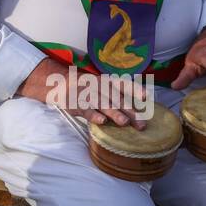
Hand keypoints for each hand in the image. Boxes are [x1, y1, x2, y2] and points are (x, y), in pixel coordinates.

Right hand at [17, 57, 143, 128]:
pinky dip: (94, 116)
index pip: (122, 84)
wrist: (59, 84)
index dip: (134, 90)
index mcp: (106, 81)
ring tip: (124, 122)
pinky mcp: (76, 105)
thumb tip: (139, 107)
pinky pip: (86, 111)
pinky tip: (101, 121)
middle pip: (116, 99)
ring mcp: (87, 95)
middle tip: (141, 124)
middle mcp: (98, 86)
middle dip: (129, 111)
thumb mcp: (101, 86)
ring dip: (114, 113)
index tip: (146, 97)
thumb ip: (118, 94)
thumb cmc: (86, 88)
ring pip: (102, 105)